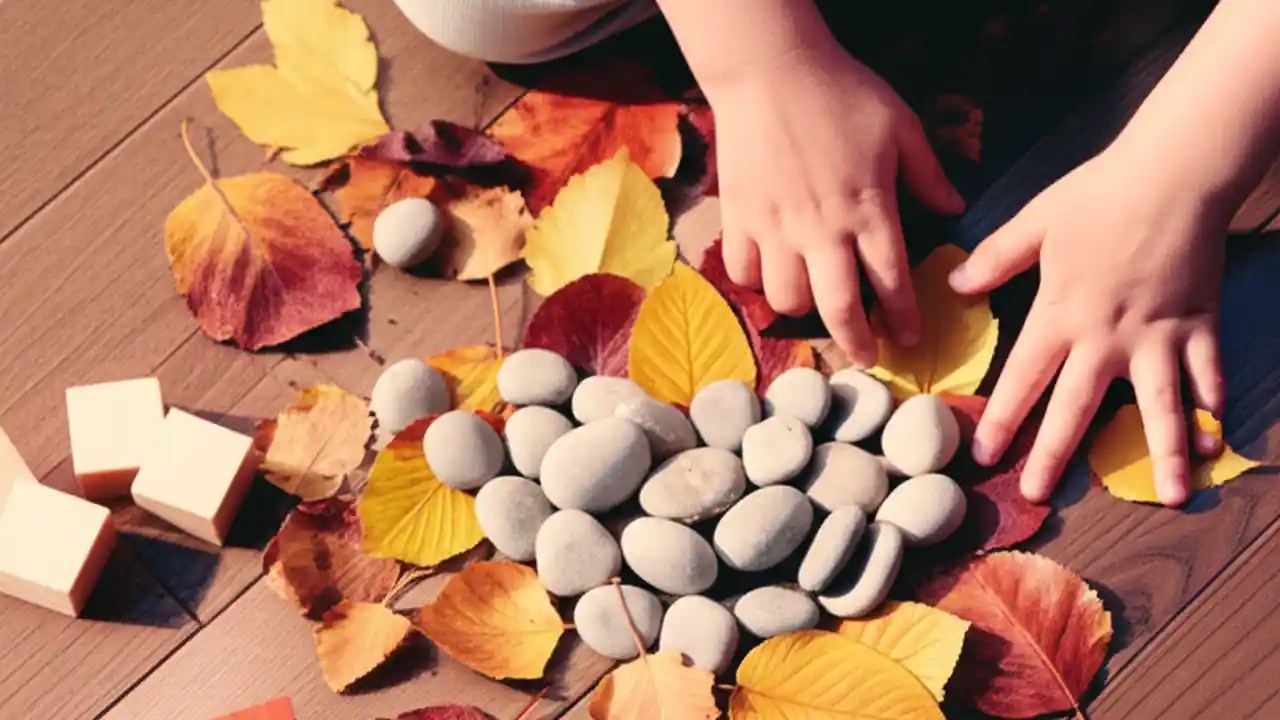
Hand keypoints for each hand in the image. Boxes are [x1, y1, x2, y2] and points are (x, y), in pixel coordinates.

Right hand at [705, 46, 964, 365]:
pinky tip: (770, 273)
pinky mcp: (740, 219)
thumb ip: (928, 174)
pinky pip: (744, 272)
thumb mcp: (900, 126)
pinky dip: (756, 282)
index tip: (910, 338)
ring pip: (787, 299)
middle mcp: (822, 230)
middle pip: (837, 309)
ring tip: (814, 302)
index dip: (903, 318)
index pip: (891, 282)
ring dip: (804, 309)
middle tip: (864, 357)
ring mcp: (776, 228)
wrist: (769, 70)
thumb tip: (955, 210)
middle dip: (855, 342)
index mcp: (868, 209)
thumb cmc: (841, 92)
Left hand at [949, 148, 1228, 505]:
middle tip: (1038, 496)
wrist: (1176, 172)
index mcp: (1059, 314)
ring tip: (1168, 498)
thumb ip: (996, 258)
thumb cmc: (1100, 193)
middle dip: (1055, 455)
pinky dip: (1212, 405)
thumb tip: (955, 284)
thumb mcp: (1036, 222)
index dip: (1001, 420)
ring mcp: (1158, 335)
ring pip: (1159, 406)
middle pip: (1076, 408)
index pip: (1022, 379)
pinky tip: (1214, 443)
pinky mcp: (1199, 323)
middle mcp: (1106, 337)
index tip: (984, 456)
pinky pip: (1207, 373)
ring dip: (1162, 453)